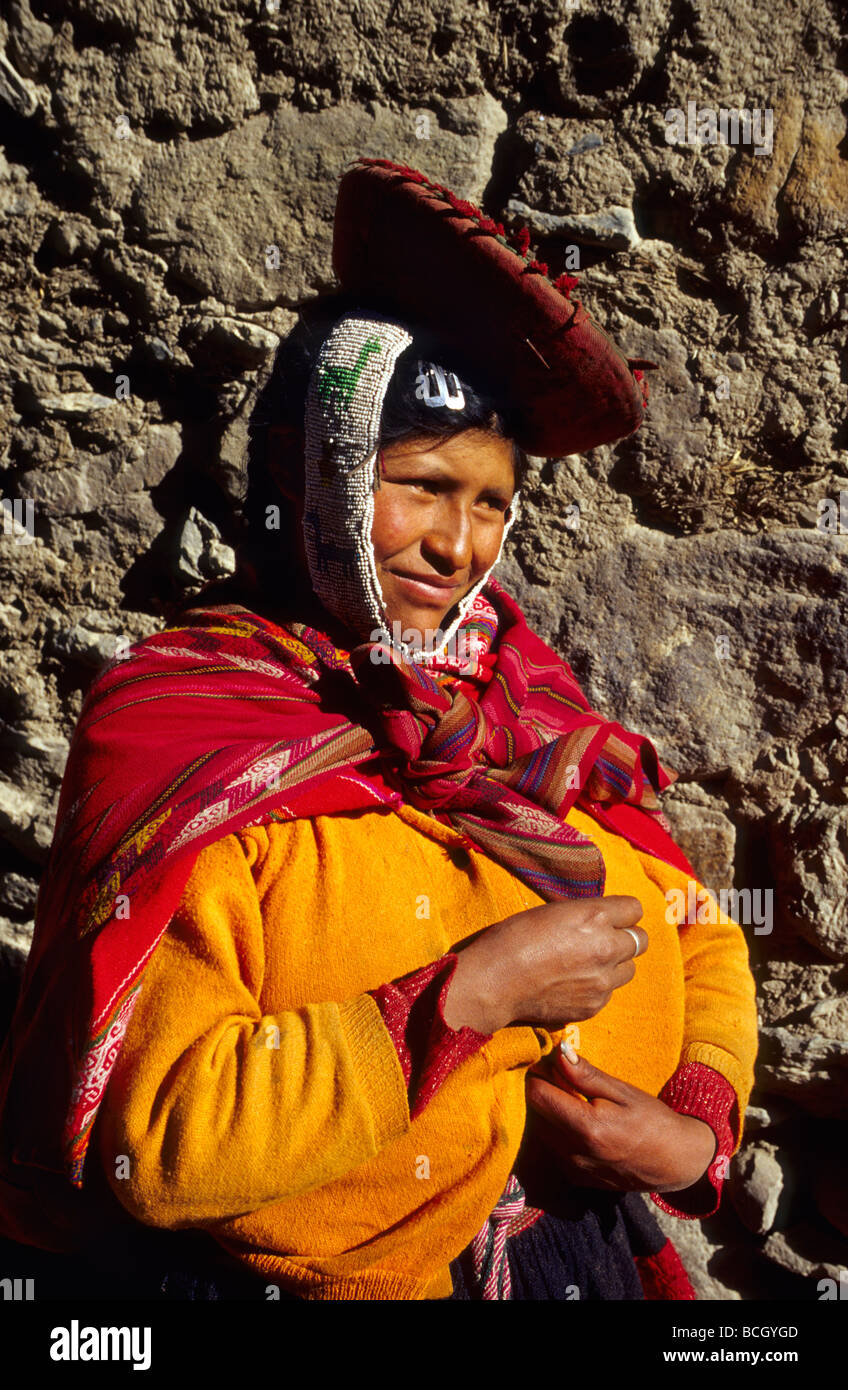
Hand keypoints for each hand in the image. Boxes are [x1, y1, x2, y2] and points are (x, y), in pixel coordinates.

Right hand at [443, 895, 647, 1034]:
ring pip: (629, 970)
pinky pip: (609, 992)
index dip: (623, 913)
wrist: (495, 982)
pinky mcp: (595, 1005)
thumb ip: (586, 915)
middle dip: (624, 939)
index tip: (611, 918)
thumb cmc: (514, 938)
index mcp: (595, 916)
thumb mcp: (553, 911)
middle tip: (602, 941)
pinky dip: (597, 987)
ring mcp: (603, 980)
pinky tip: (572, 983)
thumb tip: (603, 920)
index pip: (635, 909)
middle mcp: (607, 947)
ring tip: (586, 964)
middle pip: (641, 941)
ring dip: (614, 965)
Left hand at [525, 1048, 716, 1193]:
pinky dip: (558, 1131)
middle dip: (544, 1091)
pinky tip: (579, 1123)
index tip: (554, 1064)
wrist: (674, 1162)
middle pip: (535, 1113)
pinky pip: (552, 1148)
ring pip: (541, 1131)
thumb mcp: (622, 1091)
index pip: (537, 1095)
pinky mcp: (575, 1179)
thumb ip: (586, 1074)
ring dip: (549, 1112)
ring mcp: (574, 1170)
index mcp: (588, 1128)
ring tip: (575, 1100)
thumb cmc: (652, 1120)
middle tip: (565, 1078)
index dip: (540, 1074)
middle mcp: (575, 1153)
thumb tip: (557, 1052)